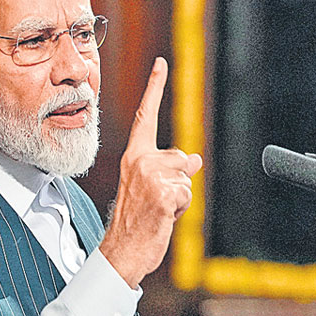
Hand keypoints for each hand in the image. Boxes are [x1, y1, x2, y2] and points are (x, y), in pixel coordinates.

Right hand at [100, 58, 203, 287]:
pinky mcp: (163, 194)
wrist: (121, 252)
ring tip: (159, 211)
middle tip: (157, 203)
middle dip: (180, 181)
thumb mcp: (150, 189)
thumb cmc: (135, 223)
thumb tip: (195, 159)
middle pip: (182, 157)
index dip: (154, 88)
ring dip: (181, 197)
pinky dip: (182, 209)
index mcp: (133, 157)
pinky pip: (188, 194)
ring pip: (187, 178)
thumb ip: (167, 170)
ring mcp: (151, 177)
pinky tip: (163, 217)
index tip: (161, 63)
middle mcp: (139, 161)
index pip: (146, 116)